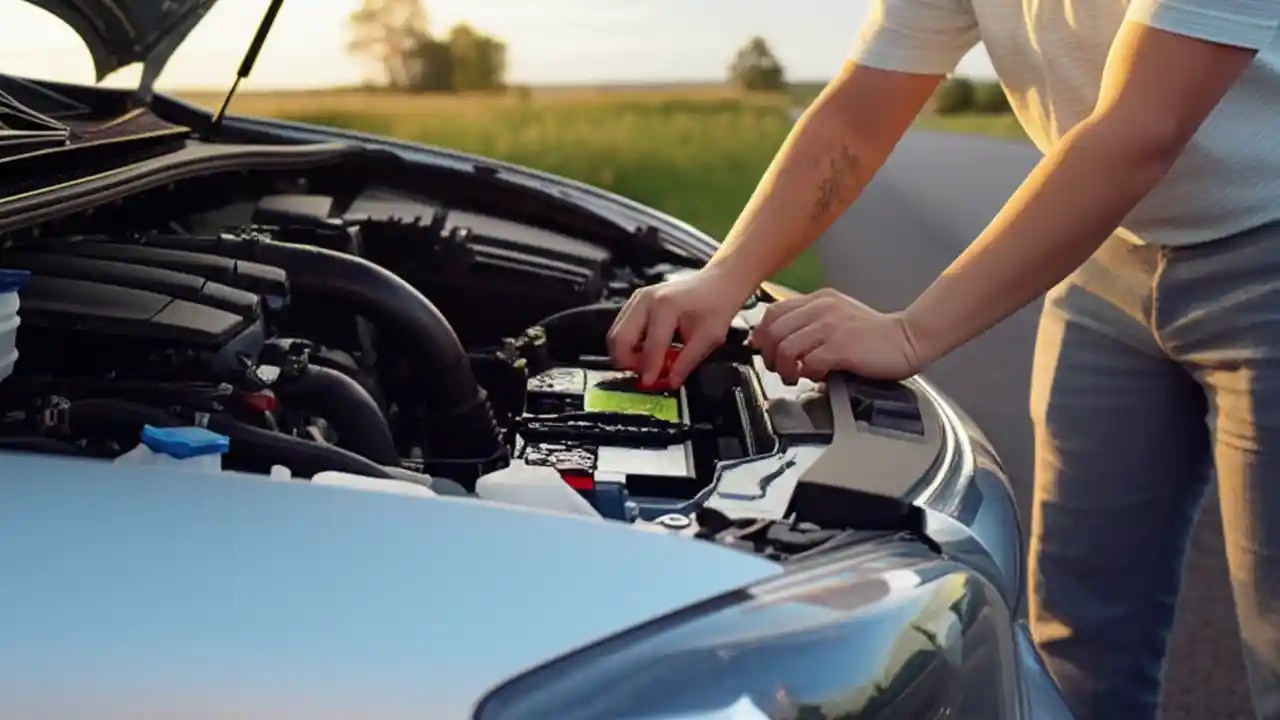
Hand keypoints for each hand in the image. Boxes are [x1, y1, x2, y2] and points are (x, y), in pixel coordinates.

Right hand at [607, 265, 754, 386]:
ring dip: (626, 355)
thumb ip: (688, 362)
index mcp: (666, 307)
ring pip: (615, 335)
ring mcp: (637, 299)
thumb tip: (671, 381)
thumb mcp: (709, 338)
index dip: (649, 369)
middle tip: (644, 375)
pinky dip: (629, 345)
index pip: (651, 346)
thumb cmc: (714, 308)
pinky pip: (621, 329)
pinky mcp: (634, 303)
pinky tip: (646, 352)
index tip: (649, 385)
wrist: (715, 286)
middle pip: (620, 339)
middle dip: (627, 363)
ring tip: (647, 365)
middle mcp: (645, 300)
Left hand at [751, 288, 923, 383]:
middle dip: (770, 356)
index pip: (774, 312)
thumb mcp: (838, 317)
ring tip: (795, 377)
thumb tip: (781, 343)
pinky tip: (817, 376)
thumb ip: (812, 323)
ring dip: (785, 368)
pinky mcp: (841, 347)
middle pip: (774, 331)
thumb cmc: (874, 334)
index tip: (765, 351)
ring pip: (786, 347)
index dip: (762, 335)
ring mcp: (831, 327)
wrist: (907, 339)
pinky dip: (807, 373)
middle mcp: (822, 309)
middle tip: (780, 370)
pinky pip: (808, 362)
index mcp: (819, 300)